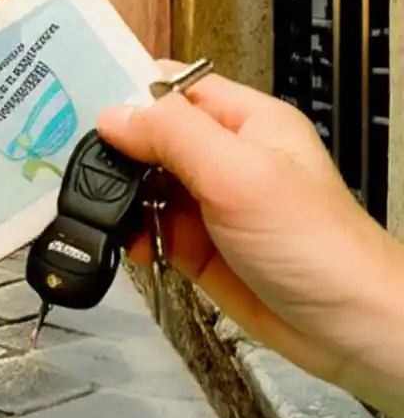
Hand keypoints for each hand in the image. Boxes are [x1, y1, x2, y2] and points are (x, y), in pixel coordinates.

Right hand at [97, 60, 403, 417]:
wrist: (345, 330)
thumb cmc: (317, 246)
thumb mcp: (239, 174)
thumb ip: (173, 136)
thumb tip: (113, 114)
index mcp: (245, 122)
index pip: (175, 87)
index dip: (130, 90)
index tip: (80, 100)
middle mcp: (225, 158)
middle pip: (151, 136)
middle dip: (114, 148)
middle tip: (73, 157)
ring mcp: (209, 204)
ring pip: (144, 186)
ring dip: (118, 196)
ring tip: (95, 204)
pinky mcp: (198, 247)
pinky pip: (148, 230)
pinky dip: (130, 235)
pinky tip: (123, 242)